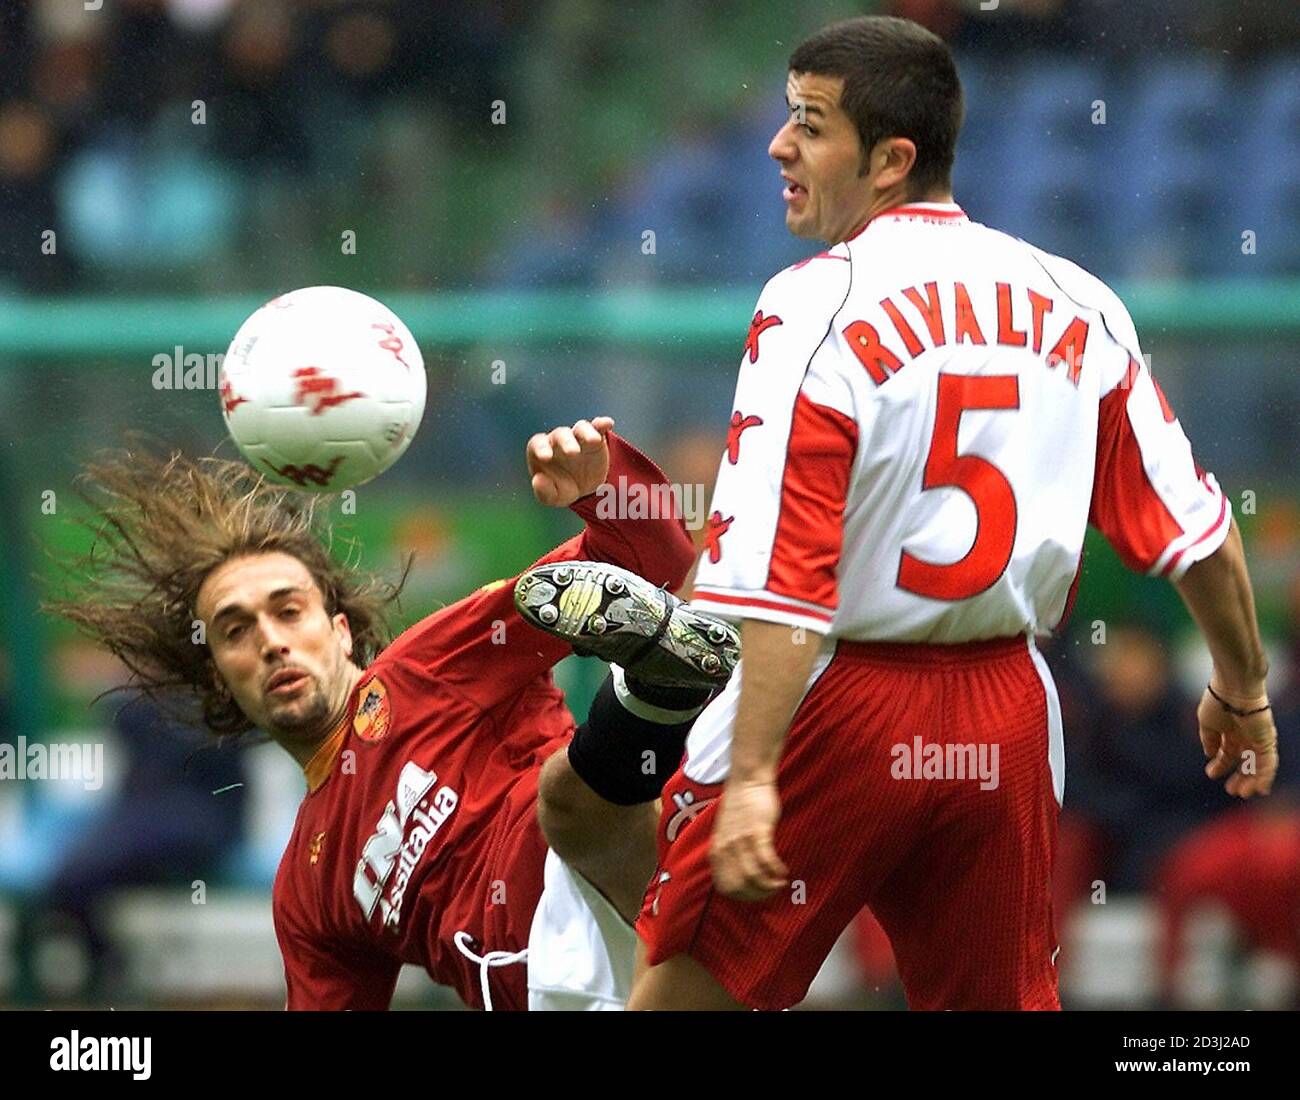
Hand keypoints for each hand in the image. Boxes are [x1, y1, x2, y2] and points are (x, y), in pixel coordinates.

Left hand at [525, 416, 614, 506]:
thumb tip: (537, 480)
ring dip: (587, 432)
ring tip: (594, 440)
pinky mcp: (596, 439)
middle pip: (561, 434)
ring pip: (580, 428)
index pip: (538, 443)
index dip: (541, 448)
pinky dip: (602, 423)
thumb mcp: (553, 497)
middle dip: (567, 442)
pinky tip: (608, 424)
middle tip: (573, 453)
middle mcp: (559, 440)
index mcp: (543, 451)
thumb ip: (544, 491)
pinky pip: (598, 427)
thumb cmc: (562, 489)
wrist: (587, 490)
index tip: (546, 458)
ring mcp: (578, 437)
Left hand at [710, 777, 788, 900]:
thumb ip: (729, 854)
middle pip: (740, 886)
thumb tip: (740, 877)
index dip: (744, 896)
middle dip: (759, 894)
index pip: (725, 887)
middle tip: (773, 891)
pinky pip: (766, 859)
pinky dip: (776, 871)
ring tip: (781, 883)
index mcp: (717, 851)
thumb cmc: (741, 807)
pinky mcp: (757, 831)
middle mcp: (726, 848)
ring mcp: (741, 840)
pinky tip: (784, 871)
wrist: (747, 780)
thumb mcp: (727, 835)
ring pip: (753, 877)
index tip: (758, 894)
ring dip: (770, 885)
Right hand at [1198, 679, 1277, 797]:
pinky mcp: (1267, 741)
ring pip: (1259, 766)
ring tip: (1242, 793)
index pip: (1228, 753)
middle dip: (1239, 777)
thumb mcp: (1207, 723)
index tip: (1210, 774)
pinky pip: (1268, 763)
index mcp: (1231, 731)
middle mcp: (1247, 736)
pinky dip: (1265, 776)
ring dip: (1252, 781)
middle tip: (1232, 791)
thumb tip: (1210, 755)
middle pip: (1246, 762)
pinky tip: (1259, 789)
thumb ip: (1209, 740)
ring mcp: (1259, 739)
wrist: (1232, 688)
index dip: (1221, 765)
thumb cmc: (1218, 700)